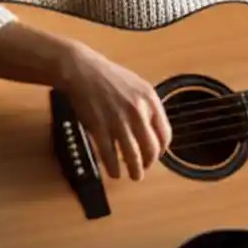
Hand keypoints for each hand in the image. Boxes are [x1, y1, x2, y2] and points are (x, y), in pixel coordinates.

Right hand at [56, 43, 171, 180]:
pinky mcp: (99, 127)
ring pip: (132, 155)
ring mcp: (118, 120)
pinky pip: (110, 154)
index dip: (162, 150)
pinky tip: (114, 172)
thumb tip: (155, 133)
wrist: (82, 71)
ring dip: (134, 170)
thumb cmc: (111, 78)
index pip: (165, 133)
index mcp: (151, 101)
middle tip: (145, 170)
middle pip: (151, 148)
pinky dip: (113, 167)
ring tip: (134, 176)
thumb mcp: (138, 87)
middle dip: (149, 164)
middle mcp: (138, 112)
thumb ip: (149, 108)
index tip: (157, 156)